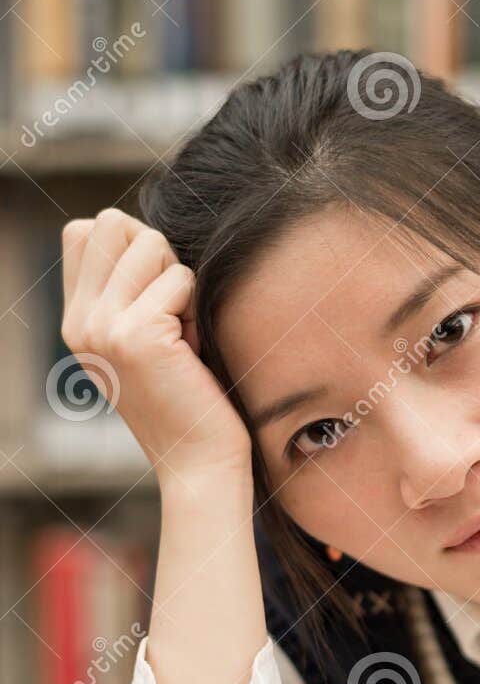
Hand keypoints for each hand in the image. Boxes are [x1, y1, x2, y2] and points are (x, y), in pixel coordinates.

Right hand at [60, 207, 251, 489]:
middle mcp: (80, 322)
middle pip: (112, 222)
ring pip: (150, 242)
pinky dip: (198, 309)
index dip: (131, 244)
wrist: (198, 461)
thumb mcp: (143, 339)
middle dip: (157, 253)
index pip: (84, 230)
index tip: (154, 295)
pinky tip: (193, 351)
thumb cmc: (188, 397)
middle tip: (173, 310)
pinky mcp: (137, 335)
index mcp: (77, 320)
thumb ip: (128, 290)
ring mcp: (102, 327)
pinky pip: (181, 278)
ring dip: (181, 283)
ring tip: (184, 334)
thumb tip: (139, 230)